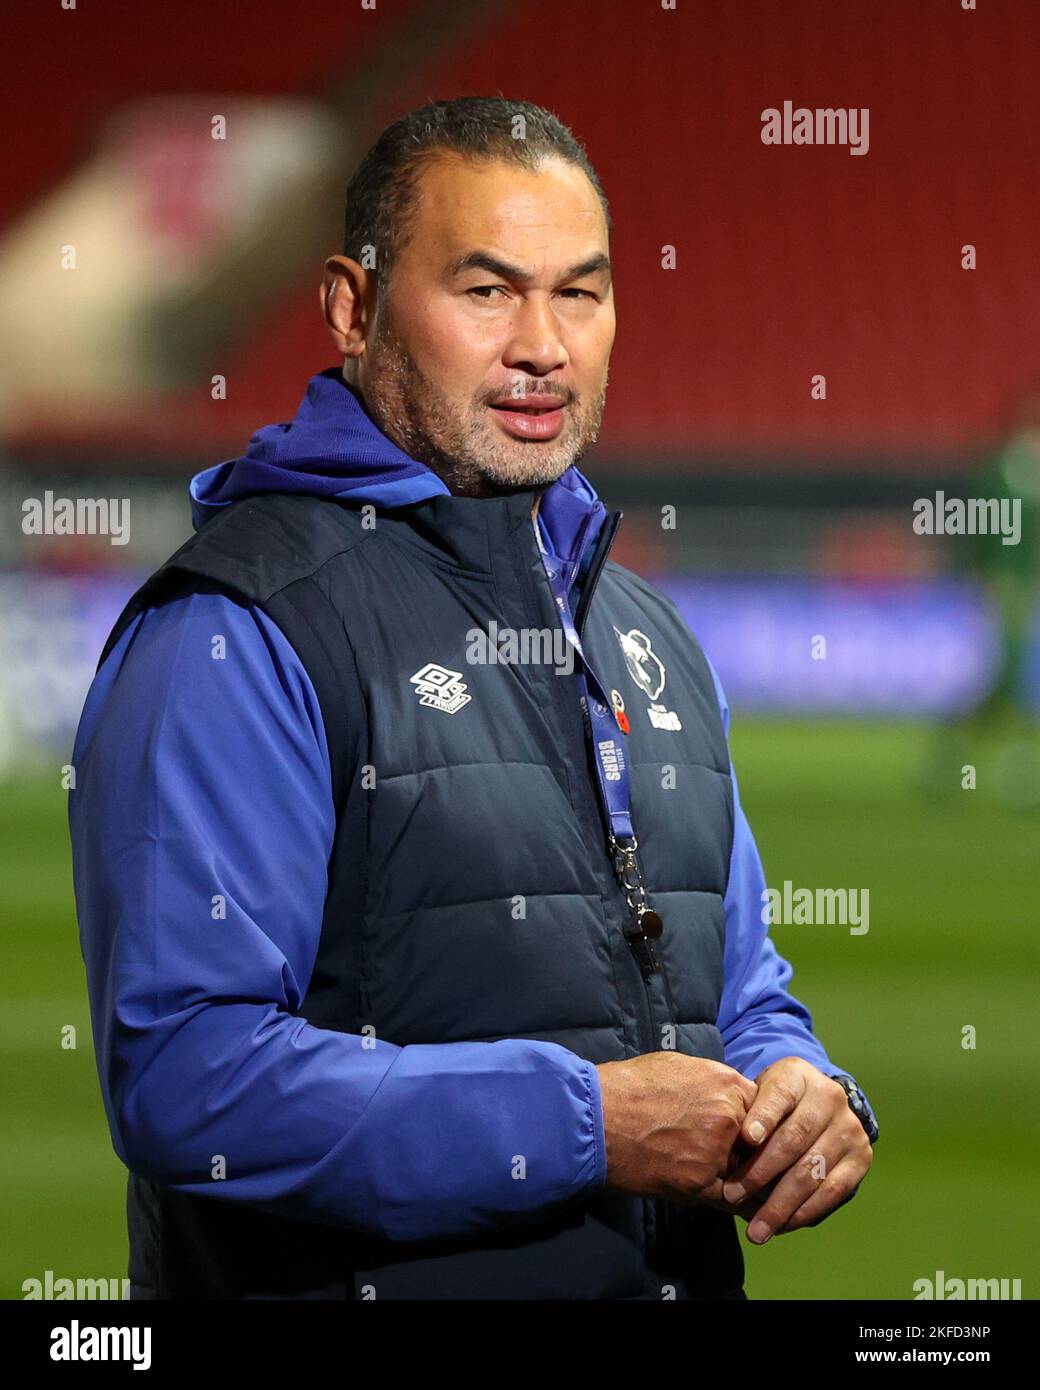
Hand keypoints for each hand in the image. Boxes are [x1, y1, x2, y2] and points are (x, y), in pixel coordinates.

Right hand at [596, 1052, 757, 1203]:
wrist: (595, 1117)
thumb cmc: (631, 1087)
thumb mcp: (679, 1067)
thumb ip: (713, 1083)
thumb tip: (727, 1095)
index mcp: (727, 1084)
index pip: (765, 1109)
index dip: (759, 1124)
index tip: (754, 1135)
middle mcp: (728, 1116)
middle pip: (762, 1142)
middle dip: (755, 1153)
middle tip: (753, 1163)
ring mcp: (715, 1151)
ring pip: (748, 1173)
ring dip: (745, 1179)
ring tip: (746, 1187)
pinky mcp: (699, 1183)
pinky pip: (732, 1200)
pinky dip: (738, 1205)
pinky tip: (742, 1207)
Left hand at [718, 1056, 873, 1243]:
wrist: (818, 1102)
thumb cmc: (775, 1102)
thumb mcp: (758, 1092)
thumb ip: (746, 1113)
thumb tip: (731, 1148)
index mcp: (798, 1076)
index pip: (779, 1094)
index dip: (763, 1117)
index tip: (747, 1139)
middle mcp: (830, 1097)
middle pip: (794, 1139)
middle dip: (760, 1173)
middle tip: (733, 1196)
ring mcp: (849, 1128)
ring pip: (812, 1171)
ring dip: (781, 1204)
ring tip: (757, 1229)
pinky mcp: (861, 1157)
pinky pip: (833, 1191)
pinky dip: (805, 1212)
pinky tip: (783, 1226)